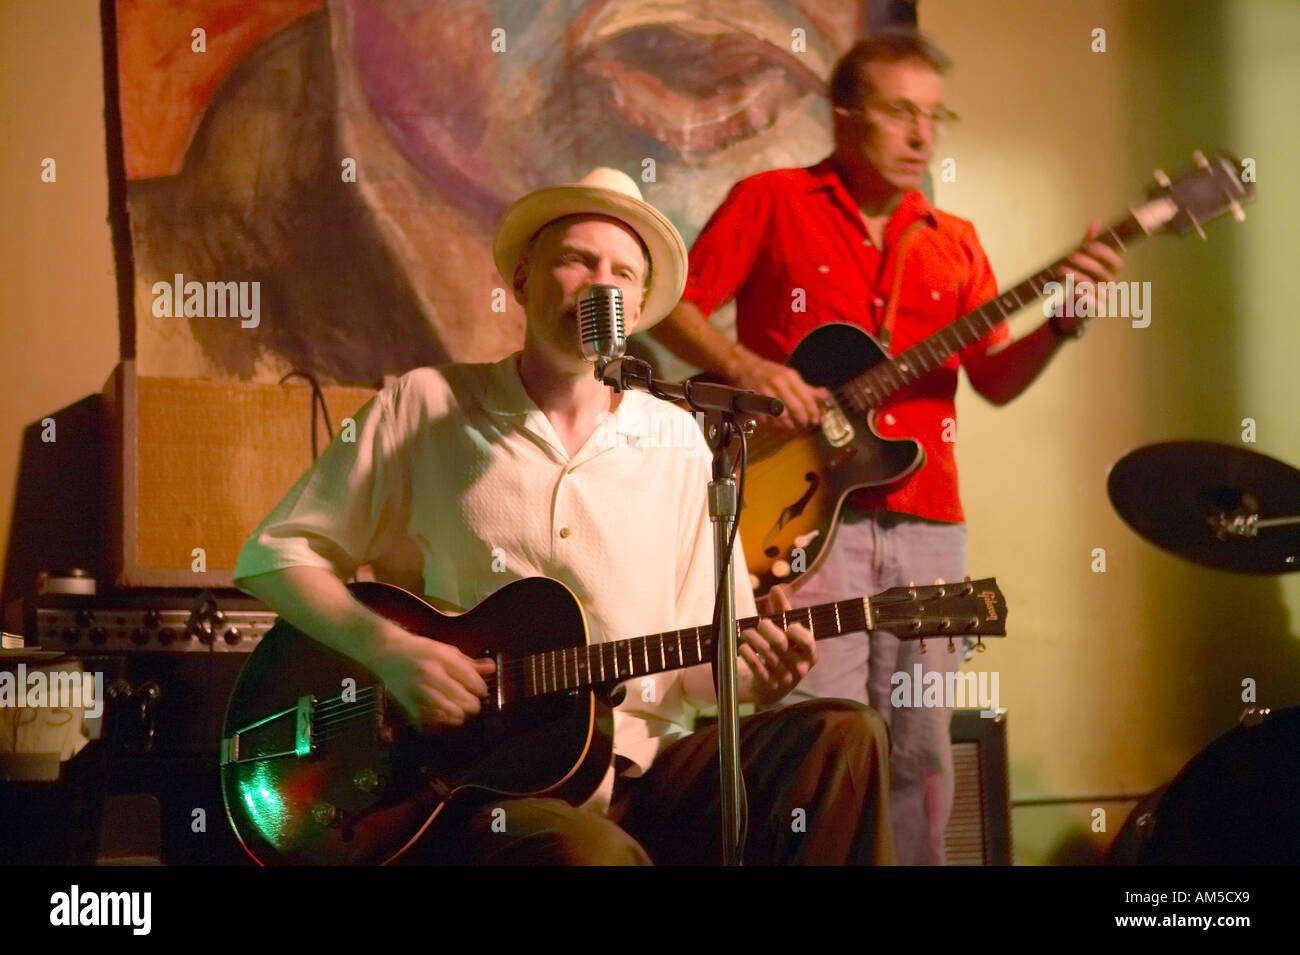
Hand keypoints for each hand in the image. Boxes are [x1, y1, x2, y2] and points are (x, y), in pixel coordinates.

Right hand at [368, 625, 495, 728]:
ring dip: (459, 714)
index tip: (480, 690)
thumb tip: (492, 667)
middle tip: (471, 701)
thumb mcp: (446, 649)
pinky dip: (441, 722)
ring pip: (450, 713)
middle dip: (472, 704)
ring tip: (460, 710)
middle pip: (464, 700)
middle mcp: (430, 675)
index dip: (481, 689)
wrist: (387, 652)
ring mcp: (418, 691)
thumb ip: (469, 662)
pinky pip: (431, 722)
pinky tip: (444, 716)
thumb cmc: (419, 649)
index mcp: (442, 658)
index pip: (472, 680)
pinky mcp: (408, 704)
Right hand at [730, 350, 829, 432]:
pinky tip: (779, 427)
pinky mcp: (756, 402)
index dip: (813, 411)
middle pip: (795, 408)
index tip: (817, 419)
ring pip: (781, 415)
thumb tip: (825, 396)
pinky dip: (774, 425)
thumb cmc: (771, 373)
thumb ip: (808, 389)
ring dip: (789, 425)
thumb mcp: (791, 376)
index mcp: (789, 377)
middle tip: (806, 425)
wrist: (746, 368)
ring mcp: (766, 393)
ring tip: (793, 428)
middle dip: (803, 420)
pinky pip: (767, 418)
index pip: (806, 398)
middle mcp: (778, 384)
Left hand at [740, 585, 816, 704]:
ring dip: (751, 637)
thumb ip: (783, 611)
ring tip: (747, 633)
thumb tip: (776, 588)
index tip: (787, 626)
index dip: (796, 631)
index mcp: (810, 655)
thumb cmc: (782, 652)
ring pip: (764, 651)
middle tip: (760, 623)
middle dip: (766, 627)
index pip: (807, 641)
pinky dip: (746, 651)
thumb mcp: (787, 634)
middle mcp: (799, 668)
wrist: (771, 688)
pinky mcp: (767, 685)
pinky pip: (754, 663)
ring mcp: (784, 678)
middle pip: (779, 642)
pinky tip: (743, 647)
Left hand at [1050, 219, 1125, 336]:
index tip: (1086, 245)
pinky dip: (1085, 297)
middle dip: (1085, 262)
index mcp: (1108, 270)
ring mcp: (1102, 297)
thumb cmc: (1080, 281)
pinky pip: (1094, 304)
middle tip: (1070, 256)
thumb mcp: (1082, 261)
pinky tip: (1075, 292)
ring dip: (1077, 276)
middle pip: (1101, 271)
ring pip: (1093, 285)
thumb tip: (1096, 222)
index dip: (1102, 251)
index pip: (1112, 259)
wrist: (1074, 308)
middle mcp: (1108, 284)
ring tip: (1061, 270)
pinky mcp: (1094, 310)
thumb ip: (1089, 244)